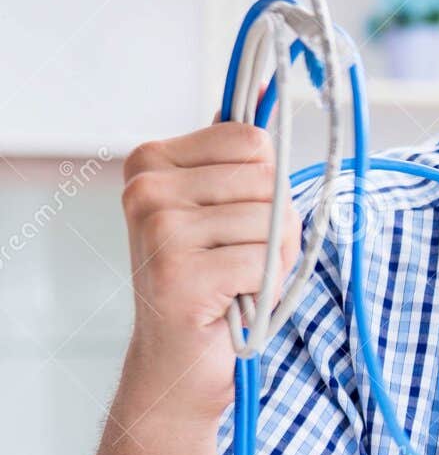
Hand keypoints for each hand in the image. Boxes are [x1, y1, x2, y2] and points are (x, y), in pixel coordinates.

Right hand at [120, 122, 299, 423]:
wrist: (178, 363)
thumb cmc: (212, 285)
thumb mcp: (225, 210)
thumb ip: (239, 160)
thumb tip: (261, 91)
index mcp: (151, 161)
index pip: (252, 142)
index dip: (267, 187)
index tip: (238, 221)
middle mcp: (147, 190)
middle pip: (268, 180)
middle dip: (276, 227)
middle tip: (242, 261)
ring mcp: (159, 230)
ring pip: (272, 222)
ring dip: (273, 261)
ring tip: (238, 283)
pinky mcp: (179, 273)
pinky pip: (264, 262)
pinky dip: (265, 288)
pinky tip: (234, 302)